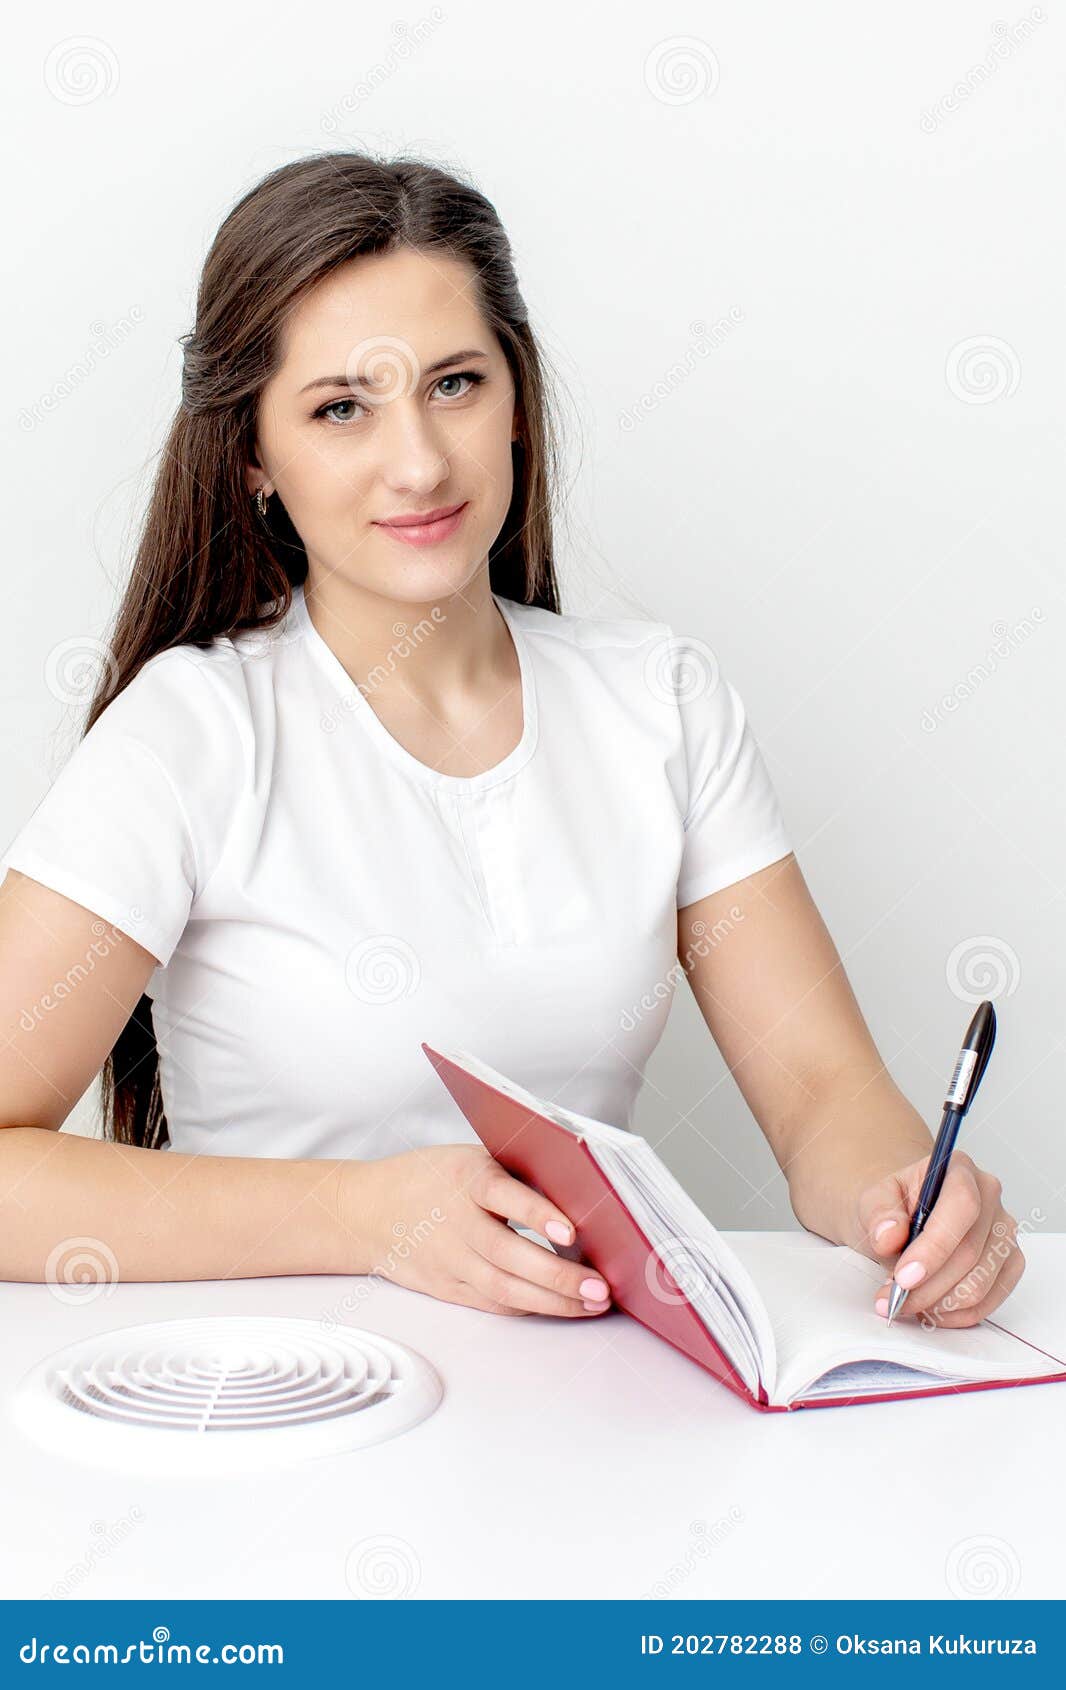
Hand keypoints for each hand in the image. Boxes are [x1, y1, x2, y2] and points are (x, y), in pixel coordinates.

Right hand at [343, 1144, 612, 1317]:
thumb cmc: (432, 1176)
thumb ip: (514, 1174)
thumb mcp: (470, 1157)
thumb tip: (581, 1192)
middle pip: (508, 1256)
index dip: (537, 1214)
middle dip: (559, 1276)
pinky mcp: (447, 1287)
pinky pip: (493, 1303)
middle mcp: (456, 1222)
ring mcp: (450, 1260)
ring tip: (593, 1304)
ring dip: (553, 1301)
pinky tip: (562, 1307)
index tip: (571, 1230)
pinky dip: (530, 1307)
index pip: (504, 1195)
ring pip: (504, 1289)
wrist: (368, 1211)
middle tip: (601, 1287)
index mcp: (464, 1178)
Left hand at [855, 1150, 1023, 1327]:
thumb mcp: (872, 1200)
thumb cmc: (894, 1206)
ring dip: (938, 1303)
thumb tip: (889, 1235)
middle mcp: (990, 1197)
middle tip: (893, 1298)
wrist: (904, 1217)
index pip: (962, 1206)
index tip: (904, 1276)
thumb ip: (878, 1214)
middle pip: (970, 1252)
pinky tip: (930, 1309)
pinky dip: (956, 1313)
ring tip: (906, 1302)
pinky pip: (990, 1300)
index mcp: (959, 1169)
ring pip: (980, 1283)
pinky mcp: (1010, 1263)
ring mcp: (1004, 1232)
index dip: (934, 1247)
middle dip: (927, 1286)